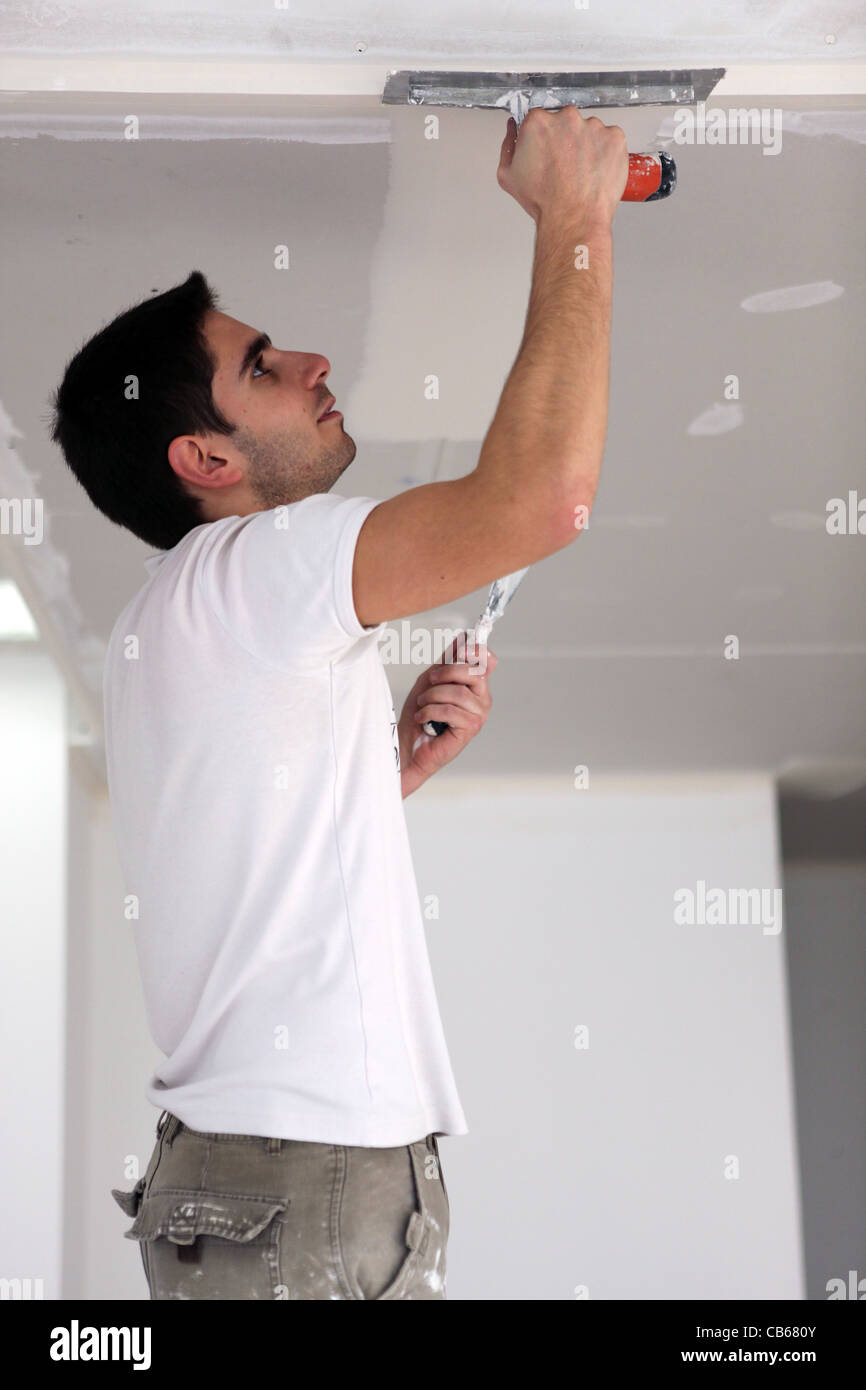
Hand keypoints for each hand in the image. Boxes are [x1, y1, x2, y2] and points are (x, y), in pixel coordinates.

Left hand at [397, 633, 497, 795]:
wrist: (407, 745)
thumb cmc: (419, 714)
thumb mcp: (430, 680)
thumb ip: (447, 660)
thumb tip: (463, 637)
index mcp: (475, 685)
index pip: (489, 661)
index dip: (478, 650)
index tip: (460, 650)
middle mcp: (482, 699)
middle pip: (475, 673)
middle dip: (446, 672)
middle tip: (429, 681)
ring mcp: (479, 715)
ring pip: (459, 693)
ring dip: (432, 696)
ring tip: (422, 704)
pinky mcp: (470, 729)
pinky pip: (450, 710)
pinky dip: (429, 711)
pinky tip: (421, 717)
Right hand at [497, 106, 627, 229]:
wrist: (573, 220)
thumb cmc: (544, 202)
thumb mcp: (508, 175)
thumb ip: (508, 145)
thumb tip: (512, 130)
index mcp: (538, 122)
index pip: (539, 119)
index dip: (542, 138)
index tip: (546, 150)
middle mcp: (566, 118)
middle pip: (566, 121)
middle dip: (564, 140)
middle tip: (563, 166)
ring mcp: (593, 127)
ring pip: (589, 131)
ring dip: (586, 146)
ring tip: (580, 173)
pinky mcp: (614, 138)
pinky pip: (610, 140)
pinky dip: (605, 153)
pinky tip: (594, 171)